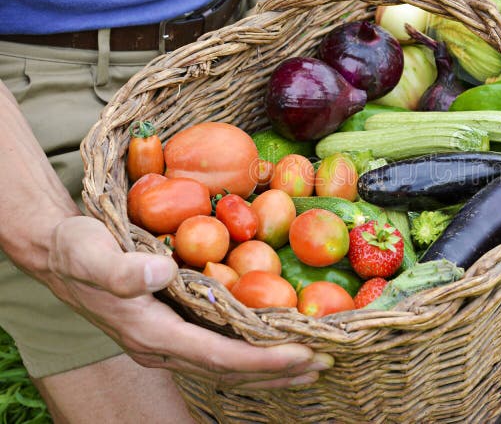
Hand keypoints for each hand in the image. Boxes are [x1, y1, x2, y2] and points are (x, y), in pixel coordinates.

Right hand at [47, 216, 331, 388]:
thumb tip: (160, 273)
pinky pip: (219, 353)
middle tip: (324, 363)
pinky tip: (274, 350)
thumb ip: (121, 269)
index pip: (217, 354)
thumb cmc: (78, 247)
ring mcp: (166, 344)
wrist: (58, 253)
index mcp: (149, 331)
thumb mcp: (90, 251)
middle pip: (229, 371)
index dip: (262, 359)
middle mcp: (161, 347)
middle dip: (278, 371)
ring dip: (270, 371)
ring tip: (311, 368)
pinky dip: (252, 357)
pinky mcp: (171, 333)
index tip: (302, 354)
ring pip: (226, 367)